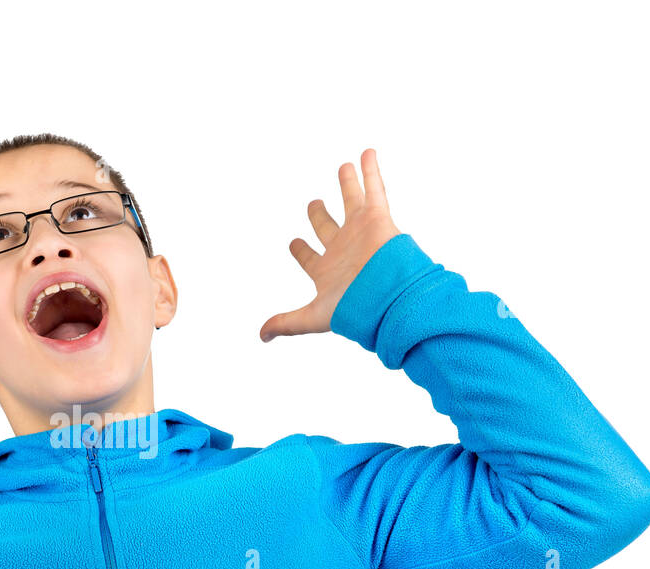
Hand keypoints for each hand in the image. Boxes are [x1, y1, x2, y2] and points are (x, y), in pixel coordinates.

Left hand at [260, 148, 400, 340]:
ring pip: (352, 200)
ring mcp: (360, 231)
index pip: (309, 257)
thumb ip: (286, 323)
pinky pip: (374, 187)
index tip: (293, 243)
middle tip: (313, 204)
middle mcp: (344, 248)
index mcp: (328, 270)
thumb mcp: (312, 317)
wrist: (388, 298)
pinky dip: (371, 169)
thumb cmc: (355, 308)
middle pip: (328, 226)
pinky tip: (367, 152)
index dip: (300, 250)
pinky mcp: (377, 217)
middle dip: (319, 215)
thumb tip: (261, 336)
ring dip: (348, 184)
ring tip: (345, 166)